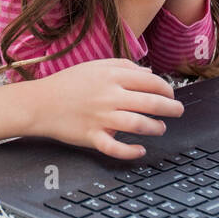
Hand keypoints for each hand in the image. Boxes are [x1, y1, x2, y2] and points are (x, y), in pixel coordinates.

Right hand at [31, 59, 183, 158]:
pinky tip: (140, 150)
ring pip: (139, 125)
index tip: (171, 95)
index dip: (167, 89)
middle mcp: (109, 96)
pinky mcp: (92, 136)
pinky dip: (130, 151)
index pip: (151, 82)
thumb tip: (149, 73)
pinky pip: (115, 148)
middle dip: (171, 109)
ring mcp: (101, 118)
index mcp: (112, 77)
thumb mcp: (96, 66)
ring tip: (160, 128)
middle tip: (178, 111)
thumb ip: (124, 66)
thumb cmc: (69, 83)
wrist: (40, 103)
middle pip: (151, 103)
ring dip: (156, 128)